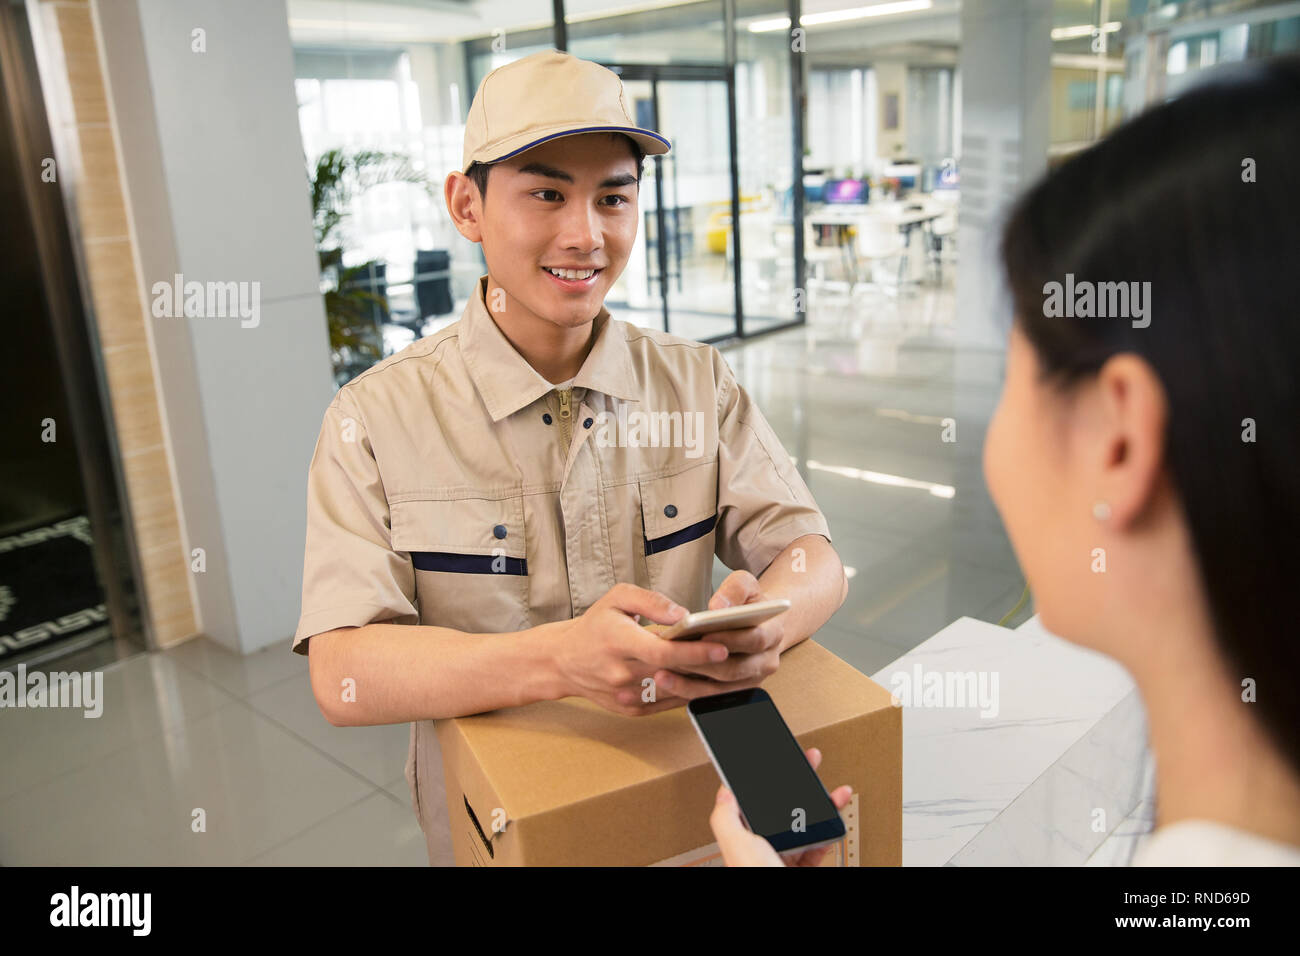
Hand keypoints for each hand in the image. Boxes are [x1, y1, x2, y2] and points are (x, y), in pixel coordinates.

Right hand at [551, 583, 731, 716]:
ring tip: (730, 670)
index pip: (662, 652)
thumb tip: (683, 614)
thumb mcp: (617, 598)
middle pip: (673, 673)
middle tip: (737, 657)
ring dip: (702, 683)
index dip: (694, 652)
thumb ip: (651, 602)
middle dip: (706, 666)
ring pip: (673, 693)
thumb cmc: (595, 625)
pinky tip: (709, 683)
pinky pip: (667, 705)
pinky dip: (688, 695)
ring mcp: (626, 696)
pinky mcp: (631, 710)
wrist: (563, 661)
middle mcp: (621, 673)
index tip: (721, 646)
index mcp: (618, 642)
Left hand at [650, 570, 786, 699]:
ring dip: (690, 685)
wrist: (758, 623)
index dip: (729, 639)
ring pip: (720, 689)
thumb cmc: (747, 602)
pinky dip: (687, 692)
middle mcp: (766, 662)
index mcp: (773, 634)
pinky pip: (710, 697)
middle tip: (673, 659)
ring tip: (661, 675)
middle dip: (702, 665)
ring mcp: (751, 680)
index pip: (754, 640)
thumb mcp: (745, 585)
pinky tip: (666, 684)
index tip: (702, 635)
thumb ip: (735, 590)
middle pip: (735, 669)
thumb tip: (718, 606)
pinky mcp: (734, 692)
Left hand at [709, 747, 851, 866]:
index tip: (773, 758)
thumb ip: (725, 818)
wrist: (786, 927)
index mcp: (743, 838)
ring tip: (835, 788)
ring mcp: (786, 855)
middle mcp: (763, 845)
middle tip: (809, 760)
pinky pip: (821, 841)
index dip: (762, 777)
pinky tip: (837, 813)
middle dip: (798, 780)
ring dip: (822, 801)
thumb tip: (723, 791)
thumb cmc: (757, 877)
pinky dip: (832, 825)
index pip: (751, 800)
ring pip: (805, 820)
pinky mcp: (806, 865)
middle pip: (782, 805)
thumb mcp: (737, 846)